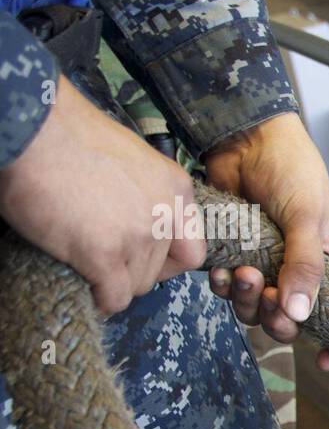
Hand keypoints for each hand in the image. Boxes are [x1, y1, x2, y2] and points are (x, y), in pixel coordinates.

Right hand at [0, 76, 204, 313]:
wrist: (34, 129)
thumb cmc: (69, 136)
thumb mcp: (131, 160)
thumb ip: (146, 193)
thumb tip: (135, 222)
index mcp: (177, 189)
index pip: (193, 250)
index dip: (168, 261)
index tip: (144, 259)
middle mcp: (165, 215)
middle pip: (161, 271)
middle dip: (134, 271)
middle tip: (106, 261)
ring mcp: (137, 236)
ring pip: (138, 286)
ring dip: (114, 282)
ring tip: (88, 265)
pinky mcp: (103, 254)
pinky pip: (114, 297)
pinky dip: (102, 300)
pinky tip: (88, 289)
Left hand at [204, 113, 328, 370]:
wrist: (246, 140)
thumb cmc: (293, 171)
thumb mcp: (307, 218)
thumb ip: (305, 266)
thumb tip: (300, 313)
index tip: (324, 360)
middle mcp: (302, 271)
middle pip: (290, 318)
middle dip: (277, 315)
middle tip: (268, 294)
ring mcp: (268, 265)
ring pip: (256, 308)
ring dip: (248, 300)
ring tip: (243, 274)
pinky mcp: (237, 256)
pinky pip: (230, 289)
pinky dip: (224, 286)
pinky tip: (222, 271)